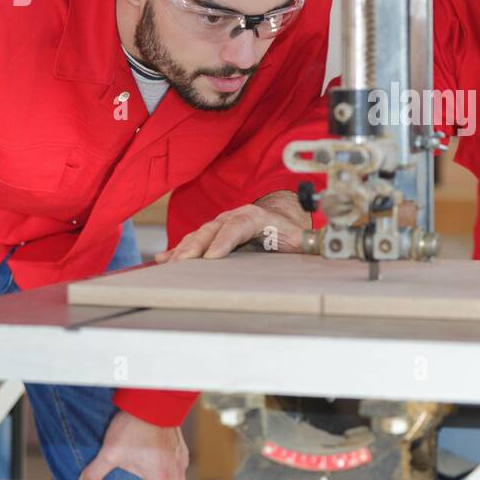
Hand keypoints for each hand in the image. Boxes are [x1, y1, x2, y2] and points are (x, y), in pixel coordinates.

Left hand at [78, 410, 190, 479]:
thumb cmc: (134, 427)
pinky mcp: (180, 447)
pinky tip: (164, 468)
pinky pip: (182, 466)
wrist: (153, 402)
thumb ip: (95, 471)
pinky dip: (175, 472)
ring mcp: (180, 458)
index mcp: (160, 478)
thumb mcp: (110, 452)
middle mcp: (175, 471)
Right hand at [155, 190, 308, 262]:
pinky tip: (162, 260)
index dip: (225, 240)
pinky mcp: (211, 237)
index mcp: (256, 216)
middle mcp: (233, 217)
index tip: (212, 256)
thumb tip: (318, 245)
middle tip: (183, 263)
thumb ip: (306, 241)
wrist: (278, 219)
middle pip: (212, 230)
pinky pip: (192, 243)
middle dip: (196, 246)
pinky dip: (177, 251)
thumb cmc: (289, 230)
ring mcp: (220, 226)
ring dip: (183, 250)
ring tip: (169, 263)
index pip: (238, 226)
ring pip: (198, 236)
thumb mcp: (299, 236)